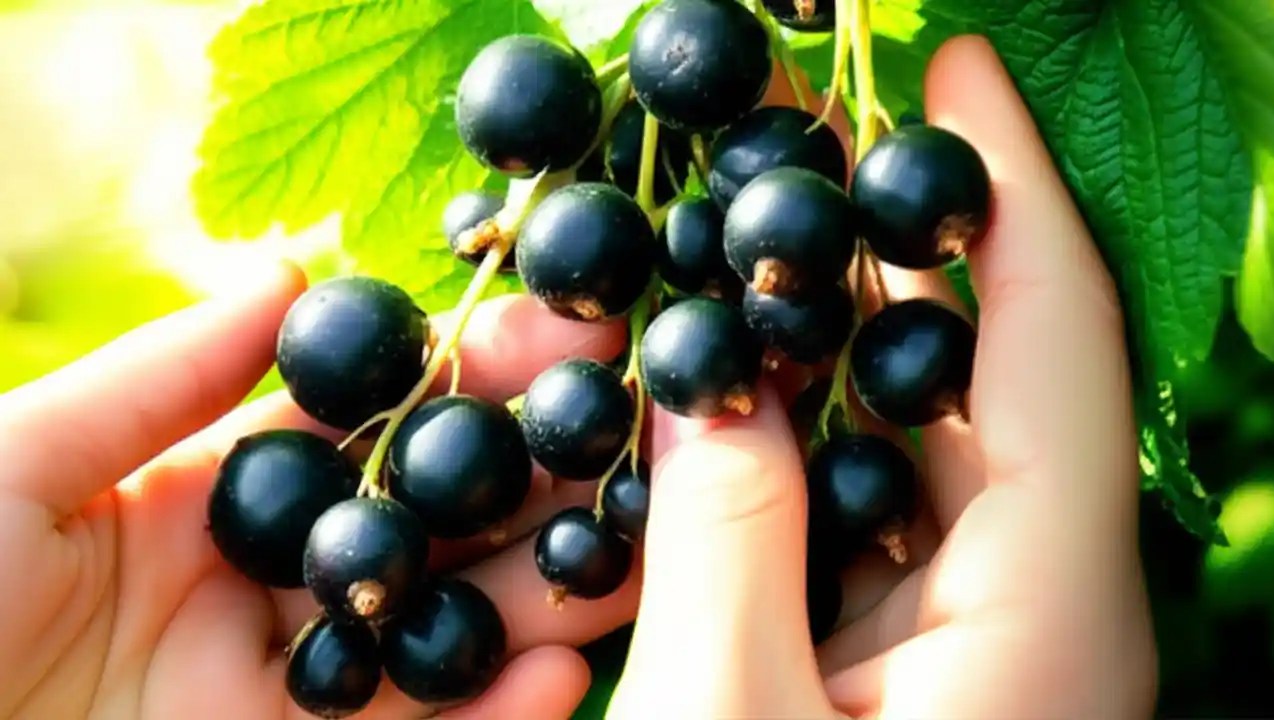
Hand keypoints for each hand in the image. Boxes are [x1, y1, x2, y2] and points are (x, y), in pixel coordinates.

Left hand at [0, 263, 641, 718]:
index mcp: (197, 510)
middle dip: (536, 484)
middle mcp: (257, 600)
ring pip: (441, 639)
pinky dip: (495, 713)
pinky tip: (564, 668)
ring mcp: (282, 700)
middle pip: (427, 536)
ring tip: (642, 546)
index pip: (366, 437)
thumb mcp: (21, 465)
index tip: (563, 339)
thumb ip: (161, 379)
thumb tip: (298, 277)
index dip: (464, 387)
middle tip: (640, 434)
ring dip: (546, 595)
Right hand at [607, 36, 1156, 718]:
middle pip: (990, 382)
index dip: (1008, 188)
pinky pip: (885, 519)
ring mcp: (992, 643)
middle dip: (892, 254)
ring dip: (836, 352)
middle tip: (798, 151)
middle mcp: (1046, 610)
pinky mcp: (934, 671)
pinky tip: (740, 405)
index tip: (954, 70)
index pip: (1059, 345)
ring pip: (928, 451)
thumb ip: (720, 534)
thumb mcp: (719, 715)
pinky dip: (812, 450)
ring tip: (748, 255)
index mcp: (1048, 614)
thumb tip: (707, 379)